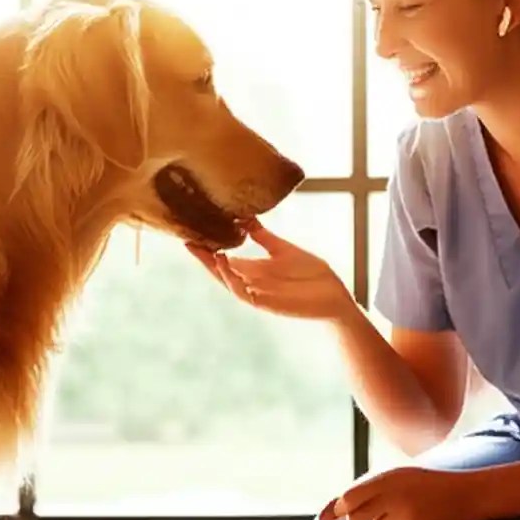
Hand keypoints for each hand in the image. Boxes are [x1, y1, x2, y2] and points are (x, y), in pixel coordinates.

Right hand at [185, 219, 356, 320]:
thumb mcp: (283, 249)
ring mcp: (257, 293)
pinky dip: (232, 278)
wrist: (333, 296)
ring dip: (215, 268)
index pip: (224, 257)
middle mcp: (252, 281)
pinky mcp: (265, 303)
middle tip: (187, 240)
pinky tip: (226, 262)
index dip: (208, 248)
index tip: (192, 232)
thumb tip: (245, 217)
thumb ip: (262, 236)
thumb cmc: (312, 275)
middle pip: (220, 270)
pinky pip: (243, 292)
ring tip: (205, 249)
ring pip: (228, 282)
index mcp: (254, 269)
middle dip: (203, 257)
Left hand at [319, 467, 479, 519]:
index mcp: (387, 478)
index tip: (326, 519)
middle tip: (380, 512)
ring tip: (406, 514)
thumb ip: (369, 489)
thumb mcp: (398, 477)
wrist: (468, 493)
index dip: (337, 510)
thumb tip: (336, 508)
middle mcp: (394, 495)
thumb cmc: (427, 484)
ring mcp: (407, 515)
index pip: (349, 498)